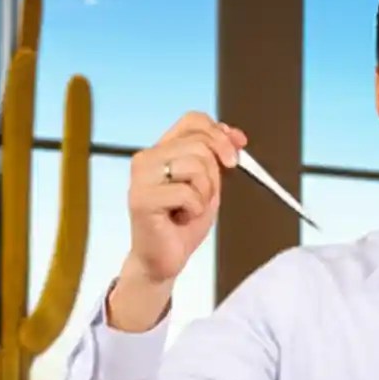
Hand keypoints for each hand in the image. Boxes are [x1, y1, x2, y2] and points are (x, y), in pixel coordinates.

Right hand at [125, 111, 246, 284]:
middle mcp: (147, 158)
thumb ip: (217, 158)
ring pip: (196, 166)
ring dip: (204, 194)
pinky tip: (179, 219)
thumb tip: (236, 136)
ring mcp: (141, 177)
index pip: (193, 121)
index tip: (235, 155)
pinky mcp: (142, 199)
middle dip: (214, 175)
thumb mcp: (209, 184)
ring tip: (188, 209)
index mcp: (162, 150)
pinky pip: (188, 194)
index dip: (219, 133)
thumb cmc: (183, 223)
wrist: (165, 258)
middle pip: (200, 144)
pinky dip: (194, 211)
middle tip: (201, 198)